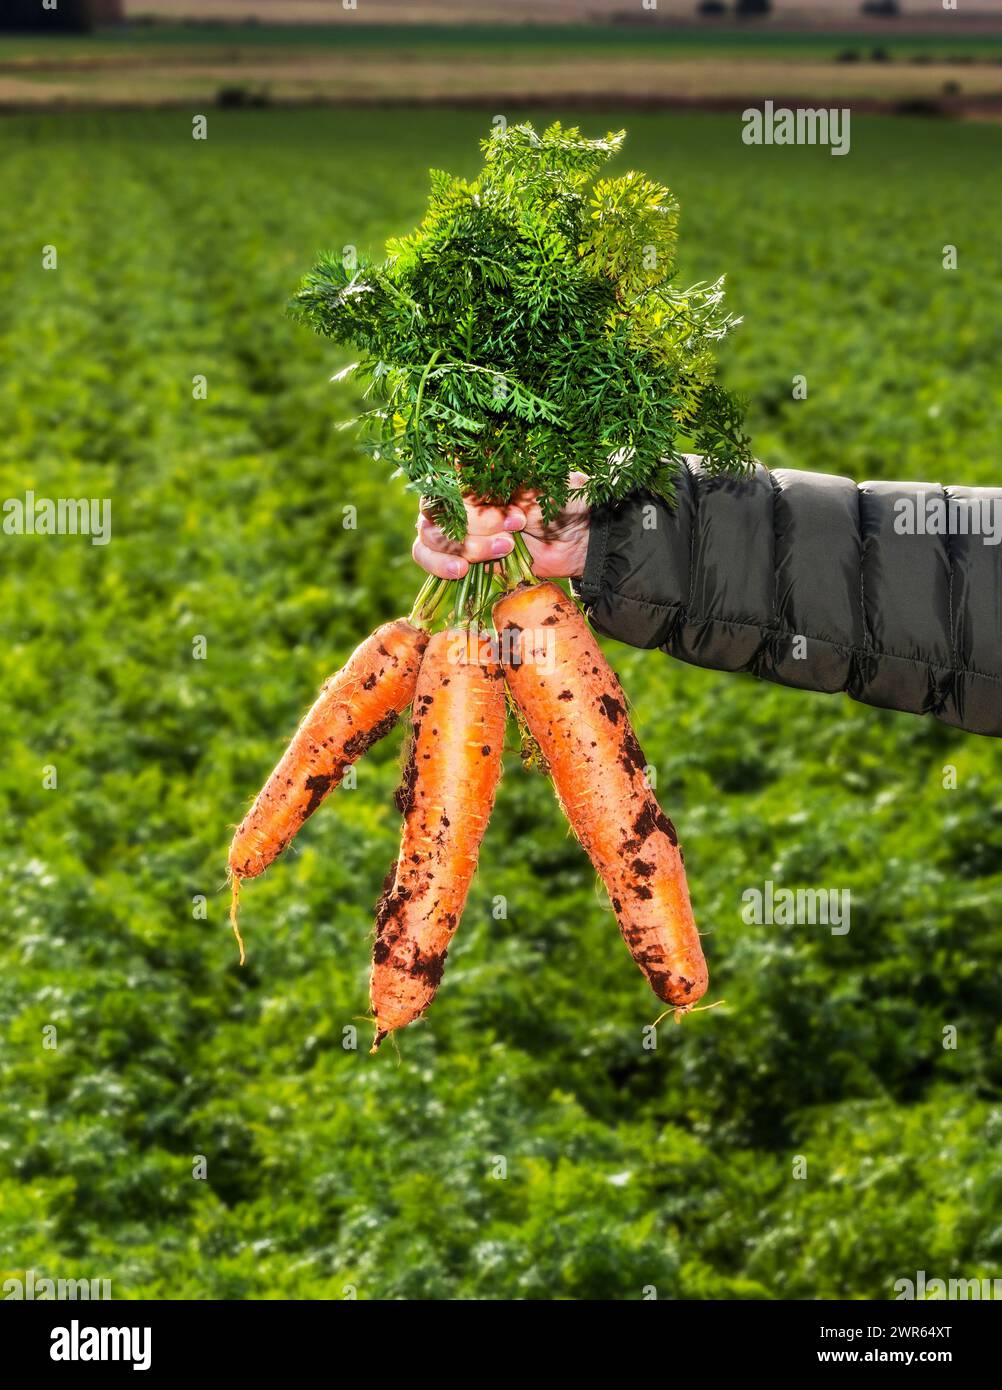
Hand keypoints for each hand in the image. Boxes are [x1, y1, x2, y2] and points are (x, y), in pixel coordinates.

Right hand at [412, 472, 591, 580]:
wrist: (580, 541)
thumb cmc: (565, 501)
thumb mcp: (547, 481)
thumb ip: (516, 470)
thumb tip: (477, 453)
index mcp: (479, 469)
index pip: (446, 471)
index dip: (467, 491)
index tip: (502, 502)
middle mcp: (462, 494)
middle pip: (437, 506)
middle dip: (475, 522)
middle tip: (516, 525)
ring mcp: (457, 525)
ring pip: (430, 534)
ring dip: (466, 545)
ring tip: (505, 547)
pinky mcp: (460, 554)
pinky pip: (429, 558)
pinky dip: (441, 565)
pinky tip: (461, 570)